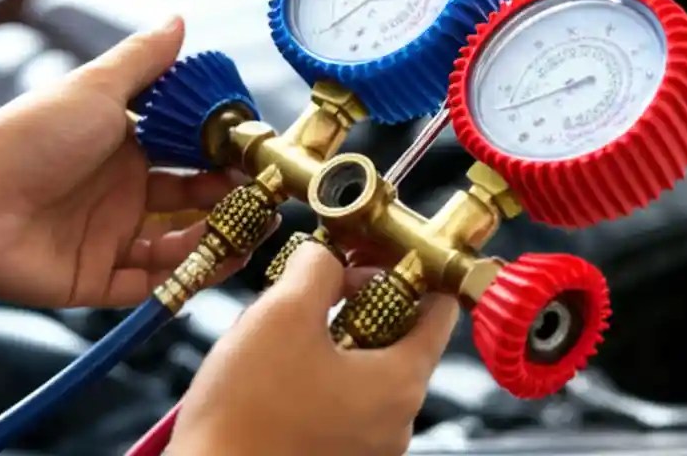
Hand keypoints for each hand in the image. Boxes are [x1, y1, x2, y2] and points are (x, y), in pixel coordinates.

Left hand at [0, 16, 252, 307]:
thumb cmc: (31, 135)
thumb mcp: (97, 88)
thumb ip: (144, 61)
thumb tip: (179, 20)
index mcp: (122, 150)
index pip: (187, 158)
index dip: (223, 160)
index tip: (258, 158)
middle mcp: (119, 195)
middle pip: (189, 205)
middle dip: (230, 204)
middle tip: (268, 202)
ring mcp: (107, 240)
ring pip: (177, 248)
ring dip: (216, 241)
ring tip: (250, 233)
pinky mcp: (94, 281)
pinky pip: (149, 286)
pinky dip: (183, 278)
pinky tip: (213, 262)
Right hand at [170, 242, 458, 455]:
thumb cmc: (247, 412)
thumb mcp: (283, 313)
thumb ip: (317, 269)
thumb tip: (325, 257)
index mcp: (401, 382)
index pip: (439, 308)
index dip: (407, 267)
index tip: (371, 249)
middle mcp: (395, 421)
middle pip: (395, 336)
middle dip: (354, 299)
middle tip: (315, 282)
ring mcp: (365, 447)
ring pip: (359, 367)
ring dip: (325, 336)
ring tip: (278, 327)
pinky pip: (335, 400)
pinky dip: (311, 373)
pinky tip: (268, 368)